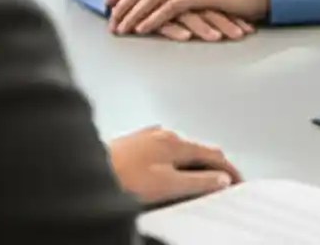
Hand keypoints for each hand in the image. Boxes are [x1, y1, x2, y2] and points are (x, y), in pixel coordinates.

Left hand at [108, 126, 241, 204]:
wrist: (81, 173)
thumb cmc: (119, 178)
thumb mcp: (166, 185)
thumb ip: (197, 182)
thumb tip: (220, 179)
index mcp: (174, 142)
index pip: (214, 154)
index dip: (230, 169)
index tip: (238, 182)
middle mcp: (162, 134)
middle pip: (198, 149)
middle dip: (214, 165)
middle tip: (223, 183)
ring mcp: (146, 137)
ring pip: (180, 149)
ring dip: (193, 164)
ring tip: (198, 181)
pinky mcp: (132, 144)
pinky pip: (163, 152)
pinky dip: (175, 163)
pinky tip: (167, 173)